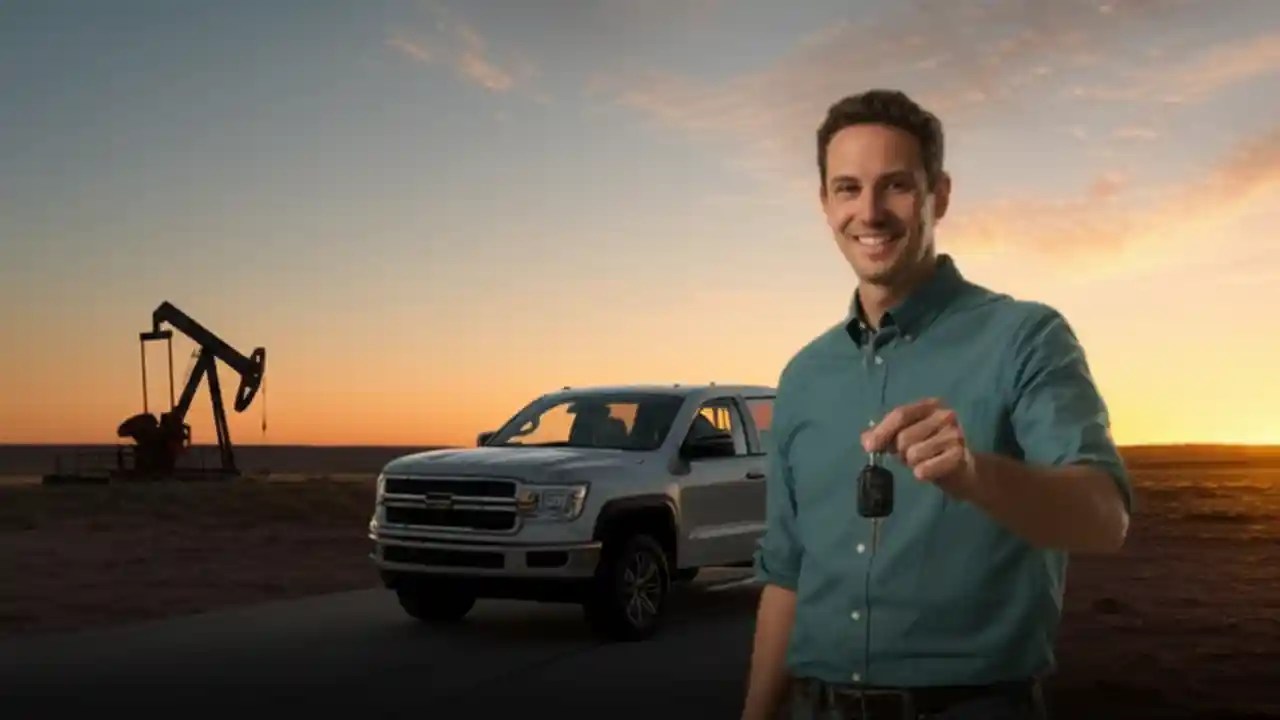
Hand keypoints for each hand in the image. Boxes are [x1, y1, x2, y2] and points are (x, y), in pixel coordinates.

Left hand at [861, 397, 979, 498]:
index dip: (882, 431)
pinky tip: (930, 471)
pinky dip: (922, 473)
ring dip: (912, 464)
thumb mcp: (907, 437)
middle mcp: (944, 415)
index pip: (900, 415)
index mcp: (929, 405)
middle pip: (904, 437)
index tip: (869, 447)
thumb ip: (885, 435)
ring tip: (924, 462)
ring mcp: (954, 435)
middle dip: (900, 452)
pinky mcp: (959, 456)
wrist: (964, 470)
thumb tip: (866, 440)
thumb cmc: (931, 450)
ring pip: (913, 454)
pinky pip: (925, 468)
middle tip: (910, 456)